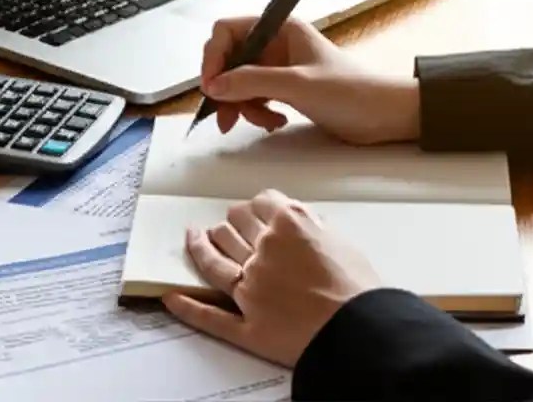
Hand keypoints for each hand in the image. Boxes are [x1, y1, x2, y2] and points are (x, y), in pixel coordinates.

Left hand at [163, 189, 381, 367]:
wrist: (362, 331)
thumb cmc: (360, 289)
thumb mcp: (344, 242)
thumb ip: (316, 227)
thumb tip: (303, 221)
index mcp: (290, 225)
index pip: (262, 201)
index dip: (260, 205)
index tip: (259, 209)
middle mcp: (264, 251)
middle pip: (234, 224)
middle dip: (233, 222)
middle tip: (232, 224)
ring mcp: (250, 288)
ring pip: (214, 259)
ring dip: (203, 246)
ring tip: (197, 239)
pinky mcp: (246, 324)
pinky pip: (209, 314)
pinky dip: (187, 306)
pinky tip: (170, 297)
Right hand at [200, 17, 420, 144]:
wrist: (385, 114)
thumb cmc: (352, 90)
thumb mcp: (298, 85)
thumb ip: (252, 82)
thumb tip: (214, 86)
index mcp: (280, 28)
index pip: (228, 32)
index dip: (214, 58)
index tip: (211, 87)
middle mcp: (277, 44)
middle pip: (230, 61)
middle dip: (226, 89)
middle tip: (227, 119)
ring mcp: (281, 67)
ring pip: (240, 83)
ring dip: (243, 106)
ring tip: (263, 122)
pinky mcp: (287, 89)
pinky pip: (256, 98)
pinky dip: (257, 112)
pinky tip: (274, 122)